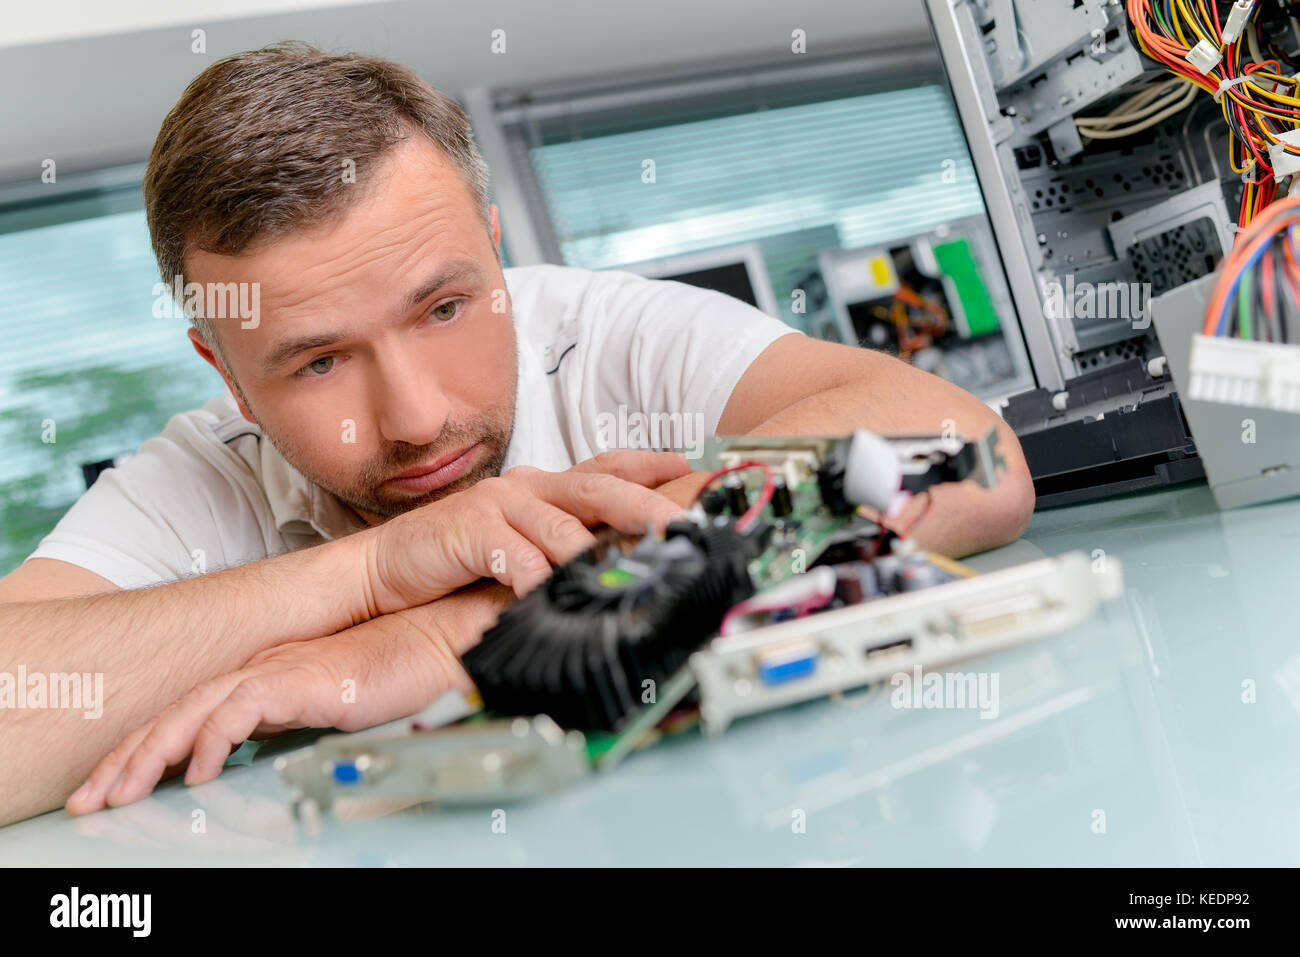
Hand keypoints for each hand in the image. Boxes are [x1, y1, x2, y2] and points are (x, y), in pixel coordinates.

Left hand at [66, 582, 513, 813]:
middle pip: (176, 713)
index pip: (189, 713)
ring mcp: (278, 671)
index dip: (147, 746)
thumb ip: (295, 724)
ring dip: (150, 754)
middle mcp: (261, 669)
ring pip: (193, 713)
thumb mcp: (332, 708)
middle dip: (127, 757)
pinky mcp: (300, 678)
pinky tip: (198, 773)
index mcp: (264, 675)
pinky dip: (211, 742)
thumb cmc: (401, 670)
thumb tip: (262, 755)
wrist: (442, 640)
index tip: (118, 783)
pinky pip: (240, 714)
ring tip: (123, 793)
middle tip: (93, 799)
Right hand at [362, 450, 690, 613]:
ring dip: (596, 550)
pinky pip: (514, 554)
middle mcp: (525, 487)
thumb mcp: (519, 547)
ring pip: (559, 524)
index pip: (604, 466)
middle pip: (596, 487)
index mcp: (542, 487)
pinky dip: (537, 577)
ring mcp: (497, 504)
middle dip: (642, 504)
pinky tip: (555, 595)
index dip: (646, 463)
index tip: (687, 466)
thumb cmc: (456, 559)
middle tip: (678, 525)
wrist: (387, 567)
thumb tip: (617, 564)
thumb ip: (560, 548)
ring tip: (628, 571)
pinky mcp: (470, 529)